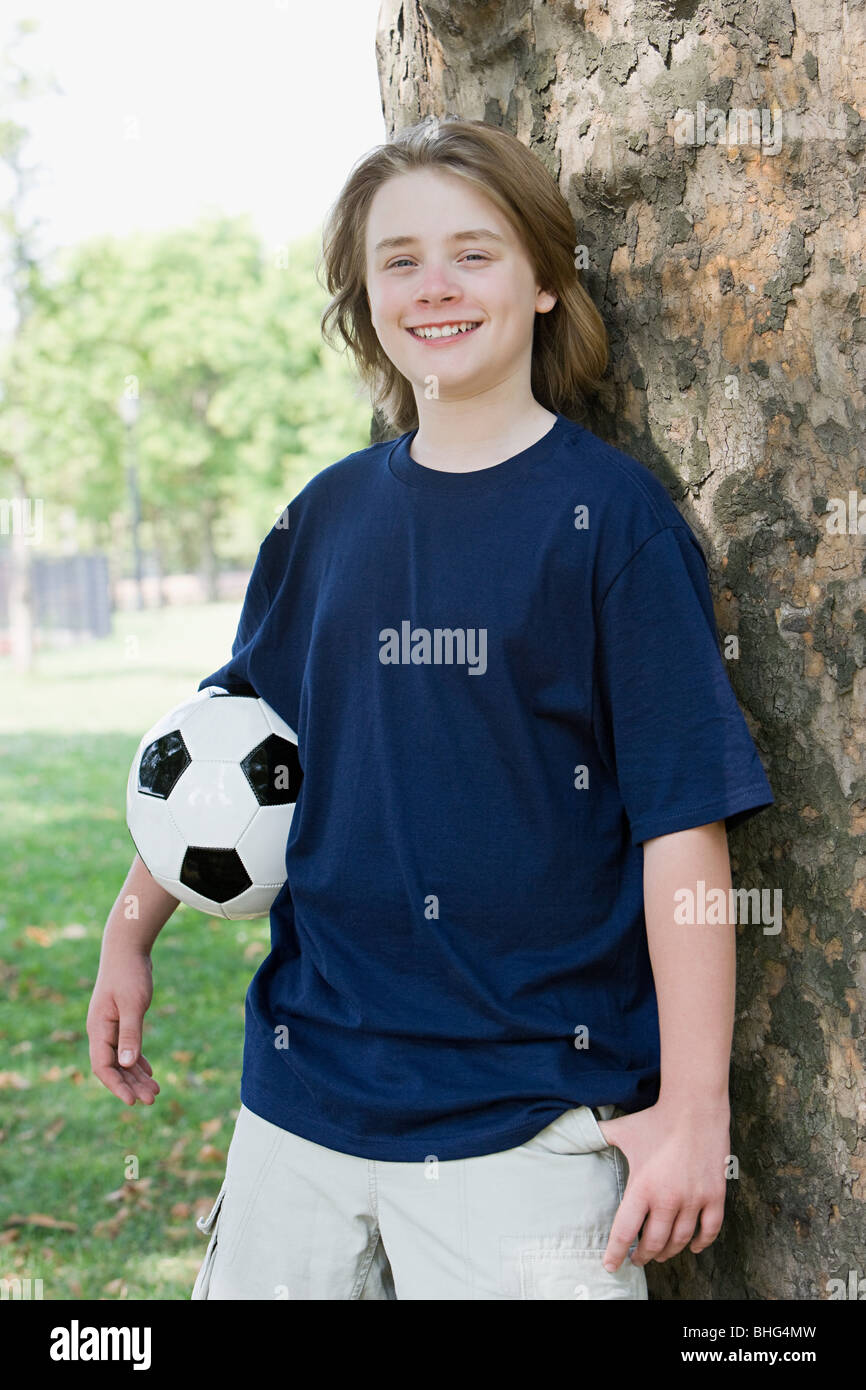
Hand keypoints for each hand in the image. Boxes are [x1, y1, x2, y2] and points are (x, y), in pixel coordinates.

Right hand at [86, 951, 159, 1105]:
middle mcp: (101, 1031)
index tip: (132, 1101)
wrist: (127, 948)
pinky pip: (127, 1047)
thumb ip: (130, 1034)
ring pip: (122, 1059)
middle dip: (132, 1085)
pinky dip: (137, 1060)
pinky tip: (149, 1072)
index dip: (116, 1086)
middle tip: (153, 1099)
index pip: (103, 1066)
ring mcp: (111, 1026)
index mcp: (99, 1029)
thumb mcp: (133, 1004)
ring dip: (137, 1076)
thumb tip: (126, 1064)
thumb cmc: (129, 973)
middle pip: (114, 1067)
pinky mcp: (121, 1020)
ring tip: (156, 1091)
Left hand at [596, 1098, 729, 1270]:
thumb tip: (571, 1132)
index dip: (615, 1253)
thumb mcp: (622, 1130)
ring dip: (668, 1252)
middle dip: (642, 1256)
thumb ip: (597, 1136)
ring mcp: (694, 1199)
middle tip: (636, 1259)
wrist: (694, 1107)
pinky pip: (710, 1230)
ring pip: (680, 1240)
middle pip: (653, 1242)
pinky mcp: (715, 1196)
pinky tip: (692, 1247)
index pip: (624, 1231)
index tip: (610, 1265)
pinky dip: (701, 1243)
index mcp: (642, 1186)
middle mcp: (668, 1198)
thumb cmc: (655, 1119)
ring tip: (659, 1254)